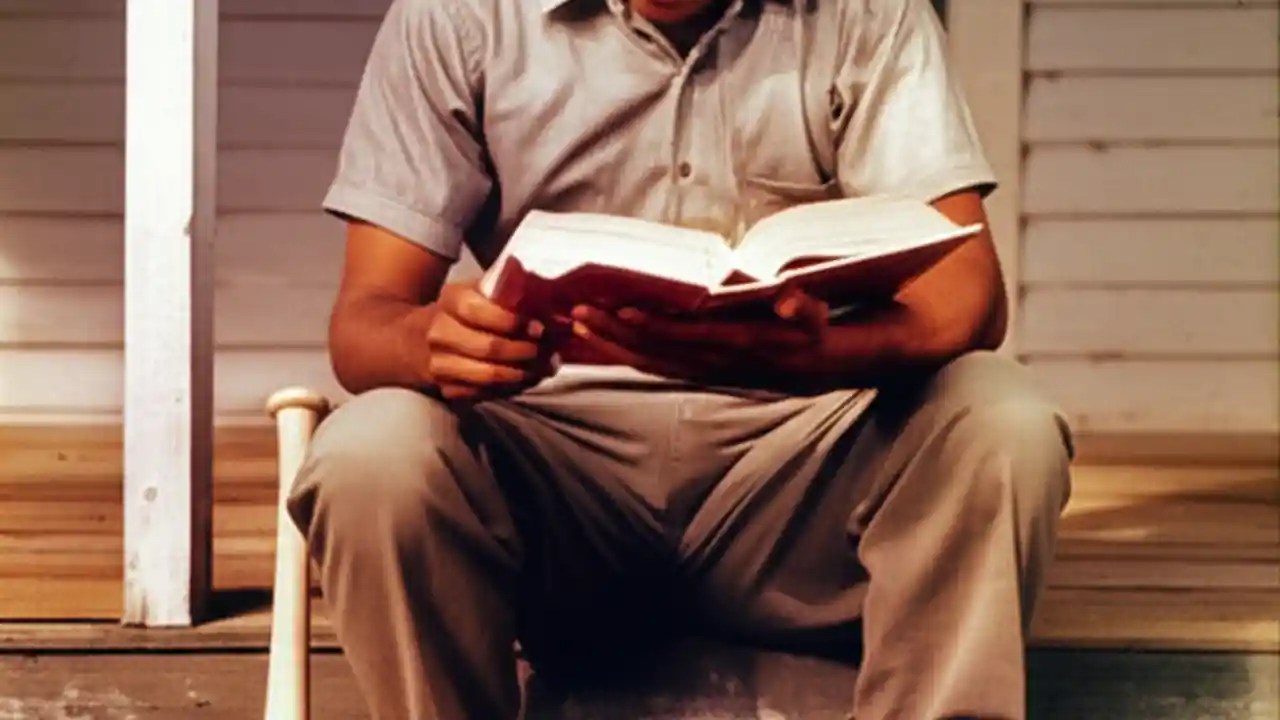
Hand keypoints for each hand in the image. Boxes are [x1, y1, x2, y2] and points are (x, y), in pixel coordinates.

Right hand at [421, 281, 554, 400]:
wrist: (414, 340)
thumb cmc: (461, 311)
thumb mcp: (477, 291)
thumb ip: (510, 295)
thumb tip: (554, 310)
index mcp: (450, 300)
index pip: (480, 312)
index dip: (513, 322)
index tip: (540, 328)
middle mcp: (439, 332)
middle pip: (488, 348)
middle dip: (525, 351)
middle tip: (550, 351)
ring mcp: (439, 364)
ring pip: (488, 376)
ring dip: (523, 374)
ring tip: (546, 367)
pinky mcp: (447, 389)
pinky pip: (484, 393)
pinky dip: (512, 388)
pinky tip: (528, 379)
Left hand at [570, 286, 829, 385]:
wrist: (809, 366)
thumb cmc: (807, 331)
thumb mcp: (814, 317)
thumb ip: (803, 306)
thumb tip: (789, 299)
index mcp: (734, 343)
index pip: (687, 335)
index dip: (654, 326)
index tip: (623, 310)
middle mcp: (710, 361)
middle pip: (654, 350)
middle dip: (614, 333)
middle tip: (578, 312)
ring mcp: (698, 369)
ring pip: (646, 361)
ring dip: (609, 345)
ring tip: (576, 325)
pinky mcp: (692, 371)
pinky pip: (652, 366)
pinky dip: (622, 354)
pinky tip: (597, 341)